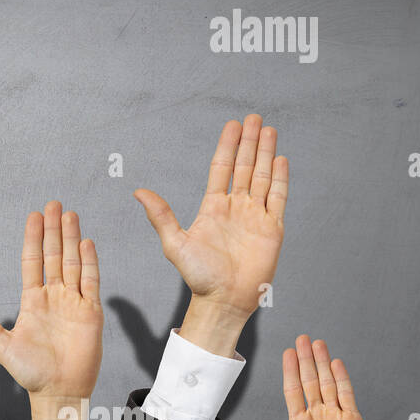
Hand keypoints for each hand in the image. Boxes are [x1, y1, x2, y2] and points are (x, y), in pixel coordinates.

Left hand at [0, 202, 102, 398]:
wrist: (57, 392)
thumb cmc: (29, 372)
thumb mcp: (0, 344)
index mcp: (32, 301)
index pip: (32, 262)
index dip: (33, 239)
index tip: (34, 216)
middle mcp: (53, 297)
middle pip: (54, 256)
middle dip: (53, 230)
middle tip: (53, 204)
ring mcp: (73, 303)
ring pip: (72, 263)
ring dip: (71, 239)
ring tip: (70, 215)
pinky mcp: (91, 313)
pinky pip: (90, 282)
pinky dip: (88, 262)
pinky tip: (85, 244)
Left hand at [135, 114, 287, 355]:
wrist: (223, 301)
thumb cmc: (198, 277)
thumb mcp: (174, 243)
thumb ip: (160, 215)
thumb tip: (138, 191)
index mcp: (212, 207)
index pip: (222, 168)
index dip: (228, 146)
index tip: (233, 125)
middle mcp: (235, 208)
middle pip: (244, 167)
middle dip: (250, 142)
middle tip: (254, 118)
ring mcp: (255, 217)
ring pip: (262, 177)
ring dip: (266, 153)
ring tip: (269, 130)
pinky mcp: (272, 229)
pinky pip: (277, 199)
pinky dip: (279, 179)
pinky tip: (281, 160)